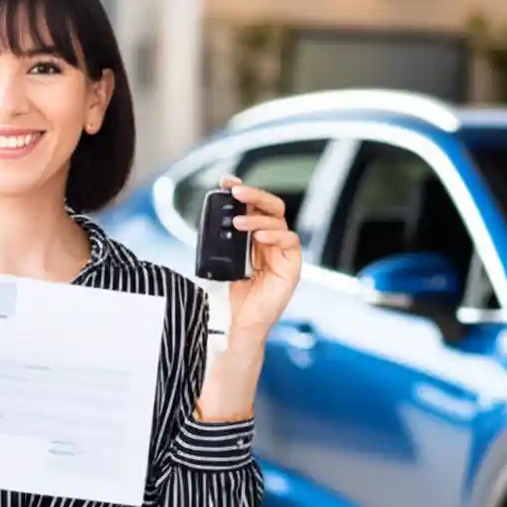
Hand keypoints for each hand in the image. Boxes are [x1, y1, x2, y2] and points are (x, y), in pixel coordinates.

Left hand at [223, 176, 301, 342]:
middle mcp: (271, 241)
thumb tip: (214, 216)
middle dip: (253, 194)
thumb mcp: (224, 260)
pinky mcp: (291, 266)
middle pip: (271, 207)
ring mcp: (282, 253)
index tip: (226, 181)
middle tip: (236, 191)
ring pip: (278, 221)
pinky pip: (290, 241)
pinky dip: (274, 235)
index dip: (243, 191)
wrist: (241, 324)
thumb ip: (225, 240)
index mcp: (255, 237)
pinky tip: (259, 237)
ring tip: (239, 222)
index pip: (254, 206)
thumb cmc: (232, 295)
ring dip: (257, 217)